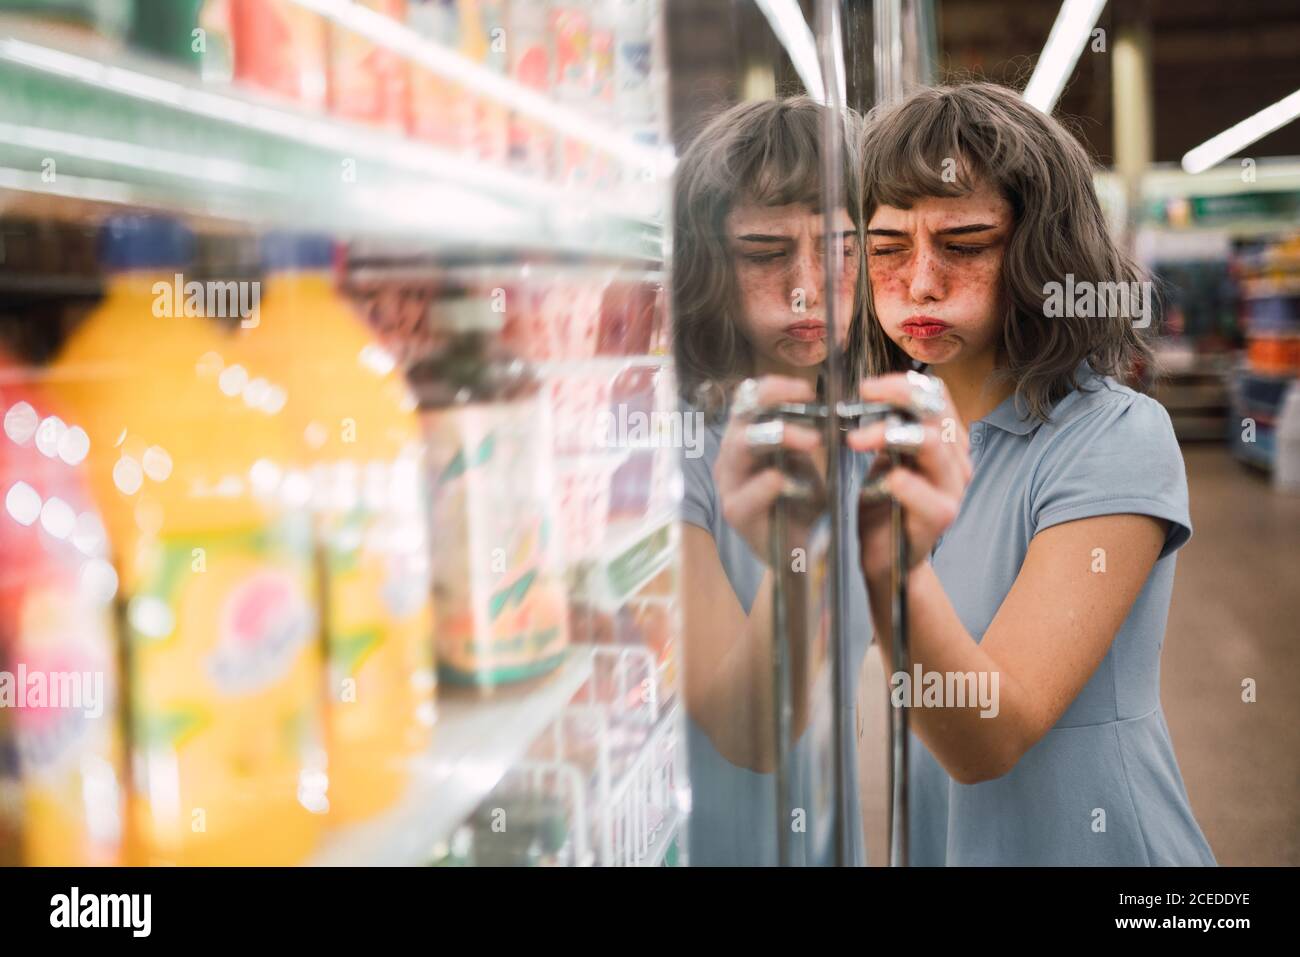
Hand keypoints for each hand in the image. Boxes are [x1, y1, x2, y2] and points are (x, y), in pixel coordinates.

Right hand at [714, 376, 825, 562]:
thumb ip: (809, 437)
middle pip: (741, 414)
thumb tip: (830, 408)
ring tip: (812, 441)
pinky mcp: (736, 512)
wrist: (796, 550)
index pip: (747, 400)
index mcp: (745, 440)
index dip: (773, 387)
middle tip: (810, 403)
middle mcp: (731, 457)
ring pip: (741, 446)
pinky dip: (772, 483)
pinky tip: (791, 482)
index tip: (806, 389)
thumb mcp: (807, 463)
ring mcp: (729, 485)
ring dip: (779, 435)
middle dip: (775, 402)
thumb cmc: (799, 502)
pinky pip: (749, 492)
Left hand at [846, 372, 971, 581]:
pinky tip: (881, 482)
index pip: (937, 396)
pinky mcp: (942, 516)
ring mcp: (953, 489)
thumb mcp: (886, 457)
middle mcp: (957, 461)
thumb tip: (871, 395)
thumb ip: (890, 428)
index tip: (868, 388)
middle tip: (860, 400)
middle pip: (936, 412)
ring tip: (857, 440)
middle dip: (896, 399)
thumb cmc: (885, 506)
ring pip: (932, 443)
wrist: (886, 558)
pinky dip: (901, 481)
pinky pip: (925, 490)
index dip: (904, 384)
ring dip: (889, 433)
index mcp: (946, 442)